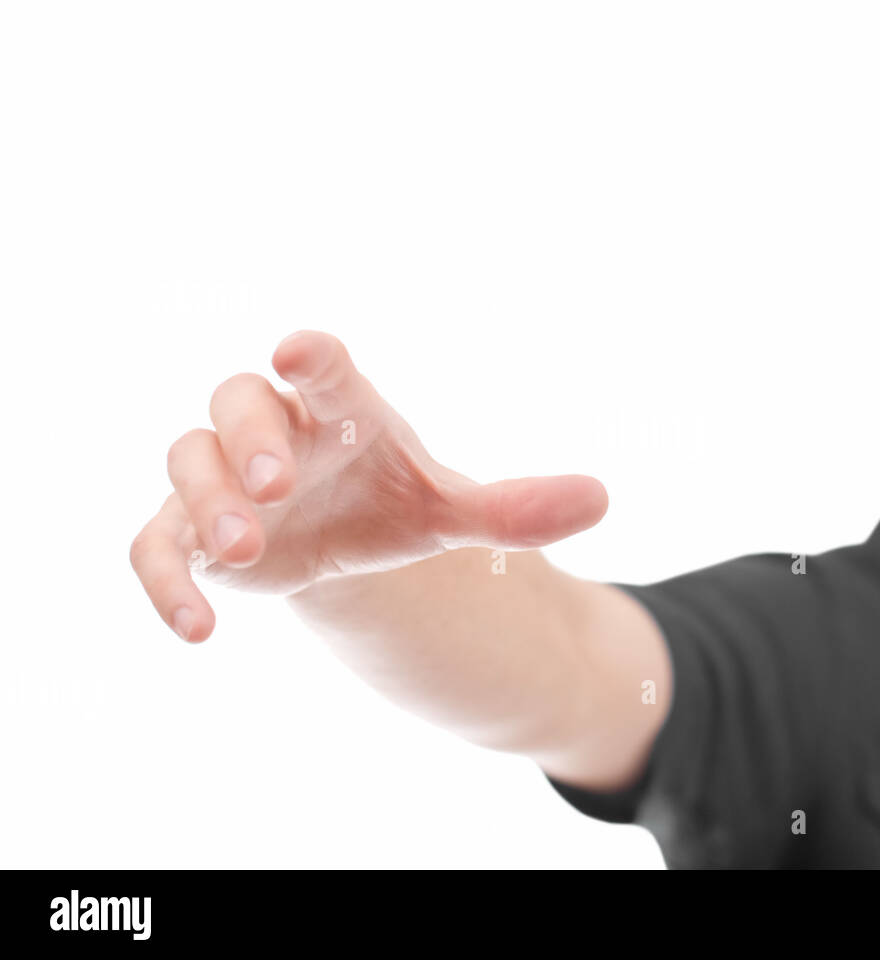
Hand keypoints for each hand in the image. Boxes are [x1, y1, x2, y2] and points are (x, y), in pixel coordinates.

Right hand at [129, 331, 607, 641]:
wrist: (342, 539)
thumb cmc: (393, 503)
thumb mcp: (450, 513)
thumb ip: (517, 508)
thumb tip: (603, 499)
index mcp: (340, 408)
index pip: (322, 367)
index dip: (311, 356)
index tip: (300, 352)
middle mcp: (275, 431)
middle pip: (236, 403)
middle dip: (250, 438)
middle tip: (279, 484)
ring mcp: (224, 478)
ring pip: (186, 461)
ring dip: (206, 501)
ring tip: (245, 551)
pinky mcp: (192, 532)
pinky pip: (154, 542)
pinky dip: (166, 579)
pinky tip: (199, 629)